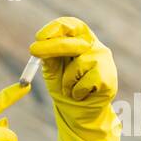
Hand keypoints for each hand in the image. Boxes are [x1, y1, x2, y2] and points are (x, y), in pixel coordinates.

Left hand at [28, 17, 120, 140]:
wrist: (80, 114)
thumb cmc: (66, 89)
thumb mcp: (54, 70)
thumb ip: (49, 57)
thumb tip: (40, 45)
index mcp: (81, 40)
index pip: (71, 26)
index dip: (56, 27)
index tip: (39, 36)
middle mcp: (94, 46)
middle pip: (73, 41)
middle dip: (51, 46)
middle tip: (32, 51)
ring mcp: (103, 61)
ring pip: (78, 65)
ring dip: (67, 81)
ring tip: (70, 90)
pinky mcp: (108, 78)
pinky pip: (84, 82)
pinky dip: (76, 92)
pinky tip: (81, 95)